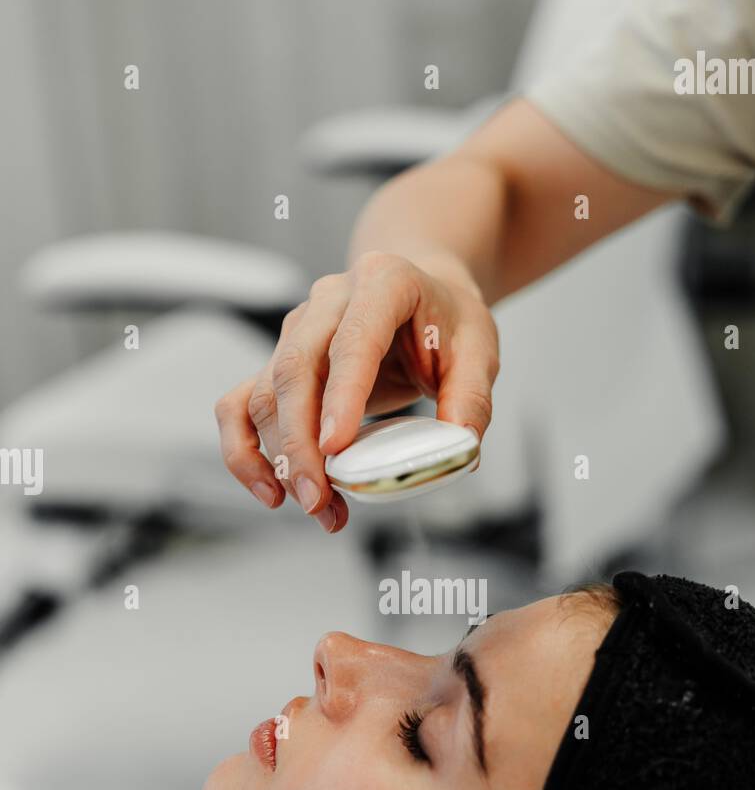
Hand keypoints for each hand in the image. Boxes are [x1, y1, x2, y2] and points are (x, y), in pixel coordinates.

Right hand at [214, 250, 498, 531]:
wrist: (424, 294)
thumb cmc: (447, 321)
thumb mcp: (479, 352)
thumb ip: (471, 400)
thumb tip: (459, 451)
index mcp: (383, 282)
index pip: (353, 340)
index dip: (341, 395)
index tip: (335, 448)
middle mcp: (328, 302)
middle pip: (294, 370)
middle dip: (298, 443)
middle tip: (317, 499)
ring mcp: (296, 331)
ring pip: (264, 394)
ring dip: (281, 459)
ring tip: (318, 507)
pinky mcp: (279, 363)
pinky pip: (240, 406)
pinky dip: (245, 451)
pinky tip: (269, 490)